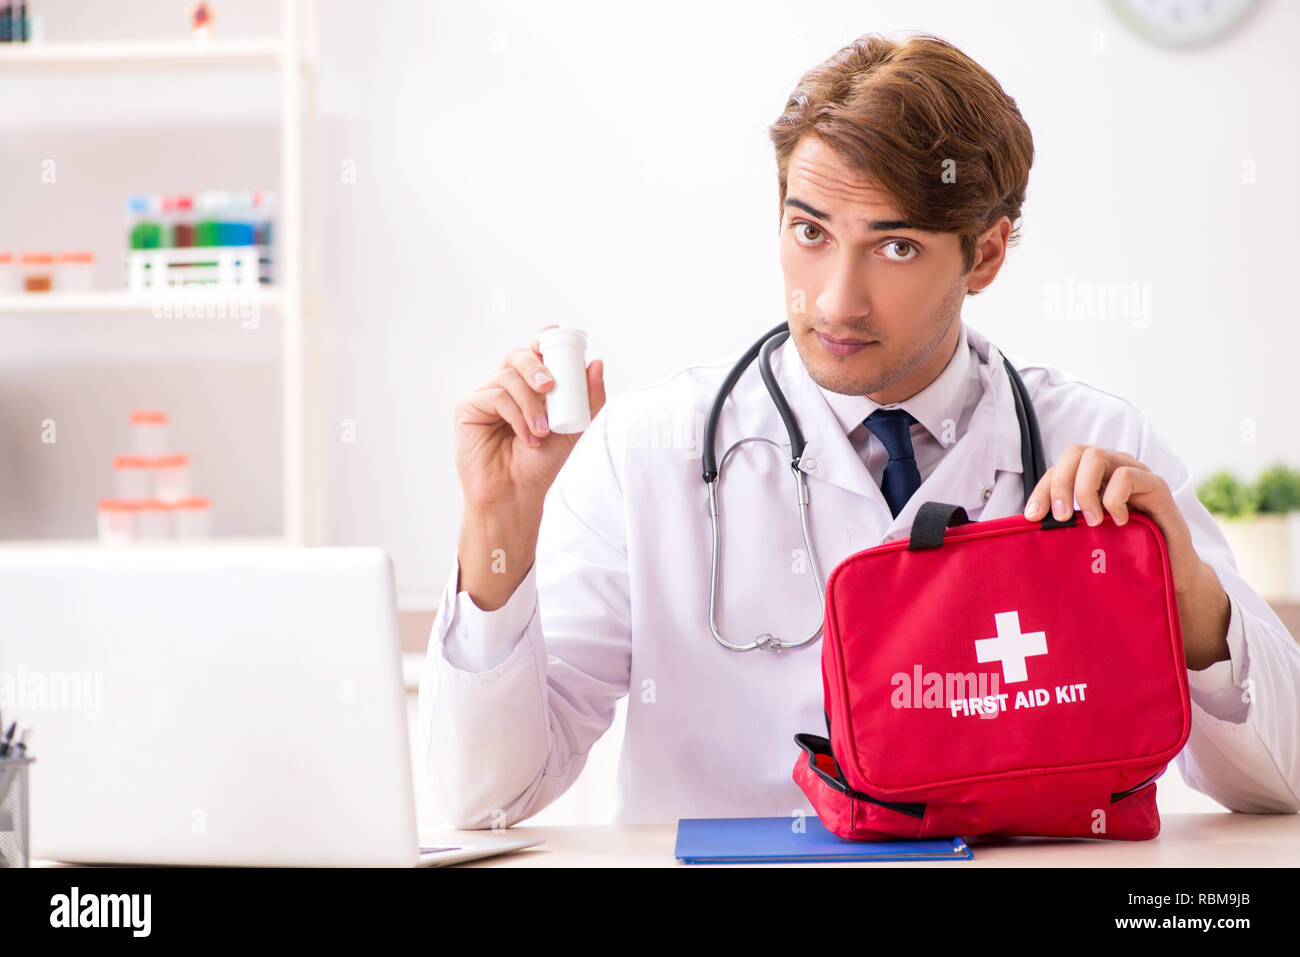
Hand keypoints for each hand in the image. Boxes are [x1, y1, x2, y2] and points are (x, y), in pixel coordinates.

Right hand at [452, 325, 606, 610]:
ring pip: (508, 378)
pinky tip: (526, 437)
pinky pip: (494, 396)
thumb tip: (596, 363)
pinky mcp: (468, 408)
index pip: (534, 354)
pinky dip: (516, 416)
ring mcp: (485, 397)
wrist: (517, 495)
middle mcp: (505, 387)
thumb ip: (588, 399)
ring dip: (530, 404)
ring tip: (543, 431)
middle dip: (536, 366)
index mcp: (528, 388)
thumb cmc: (540, 465)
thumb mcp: (574, 429)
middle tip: (550, 386)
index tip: (556, 334)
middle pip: (517, 356)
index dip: (543, 340)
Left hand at [1023, 444, 1198, 582]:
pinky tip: (1118, 522)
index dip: (1042, 489)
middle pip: (1075, 452)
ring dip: (1085, 490)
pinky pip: (1126, 476)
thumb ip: (1067, 522)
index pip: (1059, 468)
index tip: (1033, 517)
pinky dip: (1114, 499)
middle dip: (1060, 484)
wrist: (1169, 571)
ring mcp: (1135, 473)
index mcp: (1093, 477)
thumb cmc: (1125, 551)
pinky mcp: (1156, 485)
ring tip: (1092, 521)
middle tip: (1062, 518)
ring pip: (1096, 456)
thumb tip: (1031, 522)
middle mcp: (1112, 467)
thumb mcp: (1088, 535)